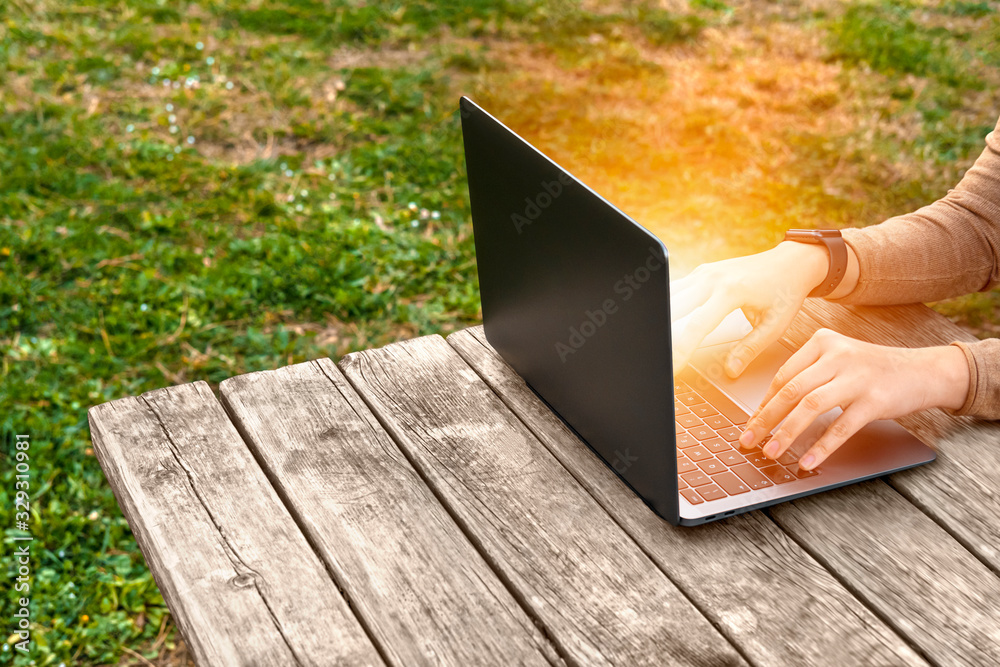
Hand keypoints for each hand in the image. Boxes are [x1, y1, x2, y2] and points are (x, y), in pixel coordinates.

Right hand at [671, 241, 835, 376]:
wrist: (791, 263)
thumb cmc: (785, 293)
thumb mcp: (774, 325)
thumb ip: (750, 349)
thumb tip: (731, 371)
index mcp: (731, 291)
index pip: (696, 326)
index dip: (681, 350)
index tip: (673, 368)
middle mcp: (712, 279)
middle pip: (673, 308)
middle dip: (662, 335)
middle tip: (657, 357)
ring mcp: (703, 273)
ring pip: (669, 296)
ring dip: (661, 317)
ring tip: (657, 343)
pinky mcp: (700, 272)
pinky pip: (675, 289)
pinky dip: (667, 306)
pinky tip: (663, 323)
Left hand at [739, 329, 969, 469]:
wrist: (923, 371)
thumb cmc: (873, 370)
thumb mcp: (839, 361)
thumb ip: (809, 376)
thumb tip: (770, 411)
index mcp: (823, 342)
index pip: (784, 375)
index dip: (764, 403)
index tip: (752, 424)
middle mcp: (838, 355)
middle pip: (791, 390)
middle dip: (765, 419)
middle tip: (748, 441)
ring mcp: (857, 377)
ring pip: (811, 407)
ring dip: (787, 433)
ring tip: (771, 453)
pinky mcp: (875, 400)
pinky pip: (841, 426)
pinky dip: (821, 446)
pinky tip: (807, 460)